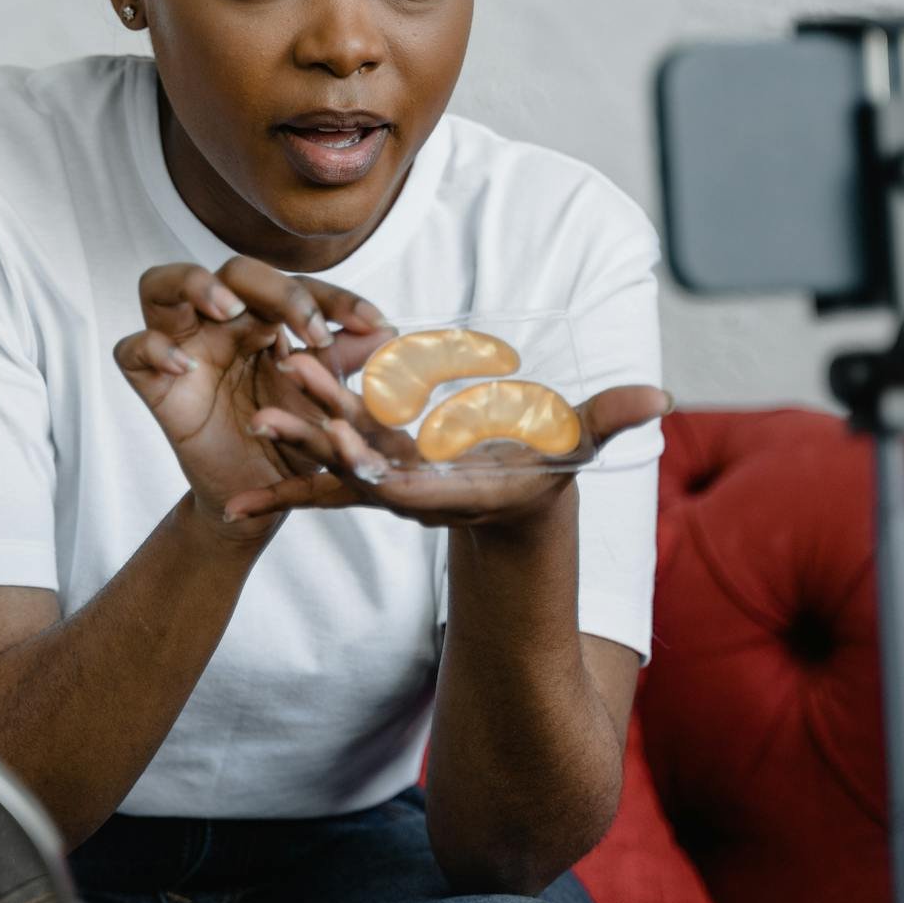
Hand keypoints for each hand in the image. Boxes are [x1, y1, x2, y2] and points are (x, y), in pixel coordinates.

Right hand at [112, 258, 394, 545]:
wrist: (259, 494)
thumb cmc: (293, 439)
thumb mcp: (329, 403)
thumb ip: (348, 365)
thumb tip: (389, 333)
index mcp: (267, 319)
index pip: (297, 287)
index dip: (337, 300)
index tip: (375, 326)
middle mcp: (222, 323)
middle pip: (234, 271)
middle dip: (276, 289)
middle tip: (311, 329)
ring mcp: (183, 347)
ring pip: (163, 284)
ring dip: (196, 286)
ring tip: (229, 312)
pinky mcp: (152, 383)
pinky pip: (131, 349)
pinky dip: (154, 349)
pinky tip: (187, 367)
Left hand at [221, 350, 673, 532]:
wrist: (517, 503)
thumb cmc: (550, 469)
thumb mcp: (579, 444)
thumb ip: (610, 420)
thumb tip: (659, 399)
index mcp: (460, 491)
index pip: (419, 483)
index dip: (384, 467)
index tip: (352, 447)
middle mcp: (417, 492)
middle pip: (365, 469)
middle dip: (325, 442)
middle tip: (282, 412)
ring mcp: (391, 481)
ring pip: (339, 463)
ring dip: (300, 440)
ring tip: (257, 415)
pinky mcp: (376, 468)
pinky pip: (326, 469)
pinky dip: (290, 469)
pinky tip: (244, 477)